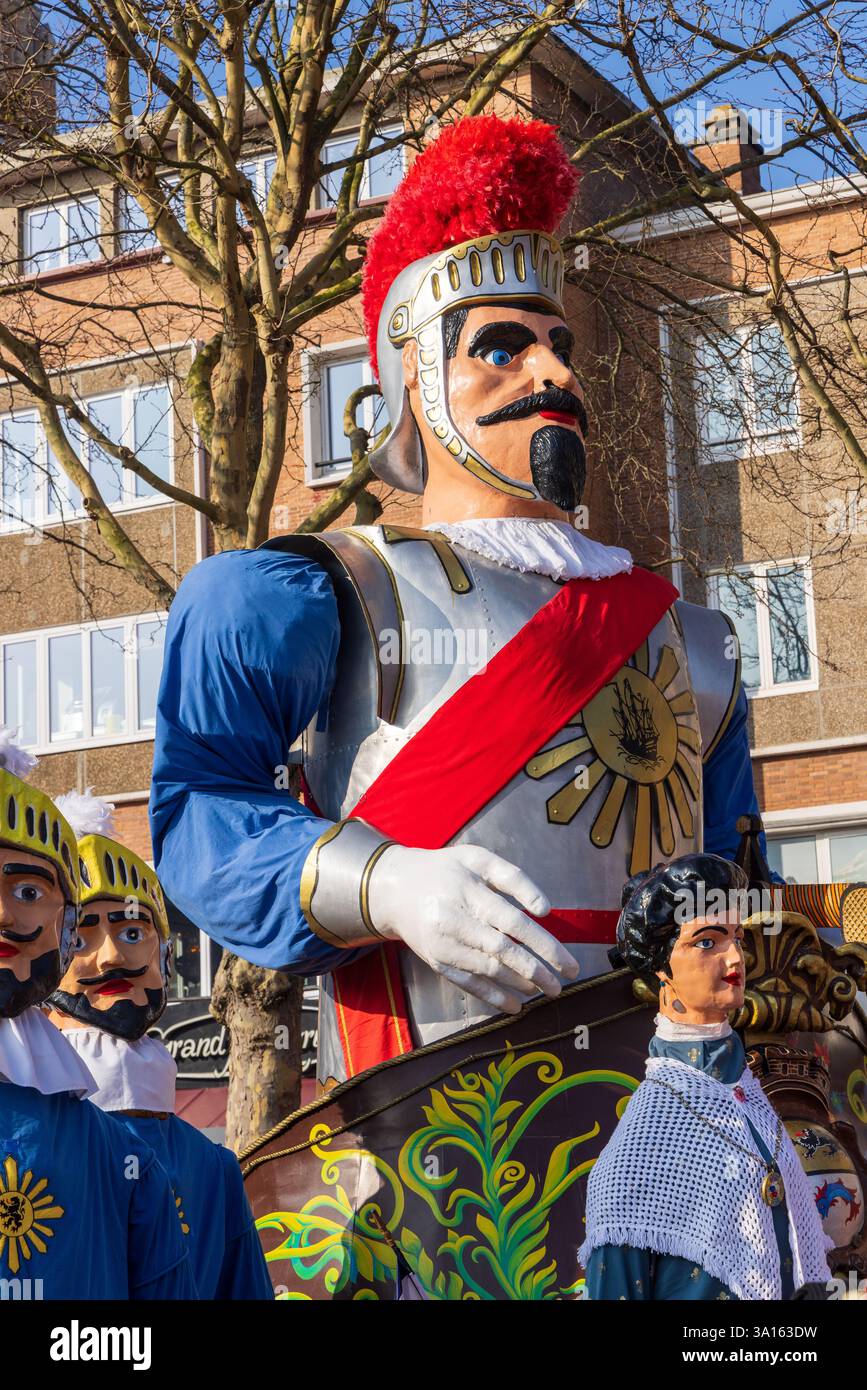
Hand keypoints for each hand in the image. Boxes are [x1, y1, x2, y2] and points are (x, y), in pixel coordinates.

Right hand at [367, 843, 578, 1013]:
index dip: (544, 945)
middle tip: (562, 984)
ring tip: (544, 990)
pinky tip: (515, 1005)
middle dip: (537, 971)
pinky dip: (493, 997)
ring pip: (487, 971)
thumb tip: (544, 909)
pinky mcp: (436, 961)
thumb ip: (513, 878)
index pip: (514, 923)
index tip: (568, 963)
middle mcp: (454, 921)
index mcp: (469, 892)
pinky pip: (467, 984)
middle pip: (503, 952)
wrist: (394, 888)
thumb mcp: (477, 858)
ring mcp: (443, 945)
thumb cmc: (445, 870)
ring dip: (519, 985)